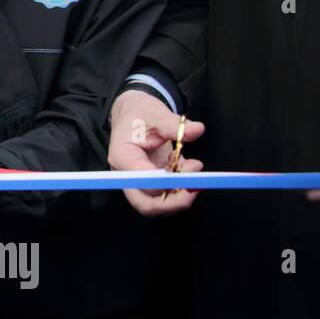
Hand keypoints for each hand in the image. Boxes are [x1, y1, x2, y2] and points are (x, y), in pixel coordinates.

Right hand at [108, 90, 205, 215]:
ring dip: (181, 193)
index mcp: (122, 156)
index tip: (192, 169)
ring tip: (192, 166)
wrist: (132, 114)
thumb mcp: (155, 114)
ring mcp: (138, 182)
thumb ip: (174, 125)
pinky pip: (166, 195)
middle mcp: (126, 175)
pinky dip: (181, 185)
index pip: (143, 181)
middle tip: (196, 187)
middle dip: (174, 202)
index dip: (168, 182)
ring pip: (157, 204)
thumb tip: (197, 130)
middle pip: (146, 204)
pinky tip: (185, 164)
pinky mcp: (150, 183)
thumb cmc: (139, 114)